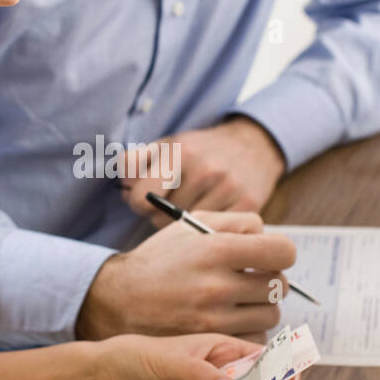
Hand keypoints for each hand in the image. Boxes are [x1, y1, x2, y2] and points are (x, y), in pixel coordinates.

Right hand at [76, 210, 295, 341]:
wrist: (120, 300)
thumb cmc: (160, 259)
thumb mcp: (191, 226)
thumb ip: (236, 222)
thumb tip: (267, 235)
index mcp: (217, 250)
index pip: (283, 253)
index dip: (281, 253)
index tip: (270, 257)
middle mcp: (218, 286)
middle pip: (281, 287)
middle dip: (270, 281)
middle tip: (250, 280)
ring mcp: (215, 320)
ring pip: (271, 316)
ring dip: (261, 308)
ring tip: (238, 300)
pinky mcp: (210, 345)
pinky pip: (254, 340)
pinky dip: (249, 331)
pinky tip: (231, 321)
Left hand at [119, 117, 285, 223]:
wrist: (255, 146)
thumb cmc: (201, 151)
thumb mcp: (167, 146)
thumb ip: (135, 162)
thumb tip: (124, 186)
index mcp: (180, 152)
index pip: (142, 197)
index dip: (138, 203)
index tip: (146, 200)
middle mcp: (206, 169)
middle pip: (162, 219)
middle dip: (161, 216)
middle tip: (172, 206)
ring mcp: (229, 188)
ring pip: (187, 230)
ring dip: (184, 228)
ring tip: (191, 211)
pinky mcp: (248, 206)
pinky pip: (214, 233)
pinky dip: (209, 231)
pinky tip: (211, 218)